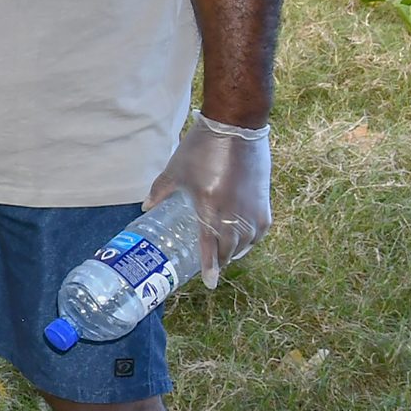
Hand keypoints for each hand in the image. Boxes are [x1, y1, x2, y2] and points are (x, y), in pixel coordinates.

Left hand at [147, 112, 271, 286]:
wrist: (235, 127)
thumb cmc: (201, 147)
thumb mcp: (175, 170)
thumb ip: (159, 191)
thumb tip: (146, 207)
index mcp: (209, 207)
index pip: (209, 245)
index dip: (210, 266)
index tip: (209, 283)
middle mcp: (233, 212)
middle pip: (230, 247)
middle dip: (222, 260)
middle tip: (214, 266)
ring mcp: (252, 207)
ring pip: (247, 241)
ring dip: (238, 251)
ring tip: (228, 254)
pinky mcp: (264, 199)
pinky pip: (260, 228)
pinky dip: (253, 238)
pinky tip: (246, 239)